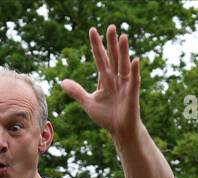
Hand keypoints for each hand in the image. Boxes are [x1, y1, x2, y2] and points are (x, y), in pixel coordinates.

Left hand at [60, 25, 142, 140]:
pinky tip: (135, 60)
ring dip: (123, 51)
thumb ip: (77, 91)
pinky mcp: (132, 94)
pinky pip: (134, 81)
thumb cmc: (107, 117)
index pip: (100, 58)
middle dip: (111, 43)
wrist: (120, 131)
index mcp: (106, 79)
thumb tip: (62, 82)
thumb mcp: (89, 103)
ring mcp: (125, 85)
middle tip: (111, 26)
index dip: (96, 45)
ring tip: (123, 36)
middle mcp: (116, 78)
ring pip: (123, 65)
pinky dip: (134, 71)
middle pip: (113, 57)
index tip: (92, 30)